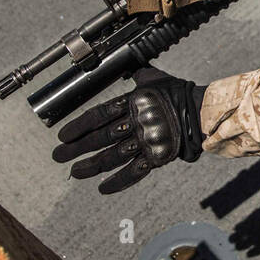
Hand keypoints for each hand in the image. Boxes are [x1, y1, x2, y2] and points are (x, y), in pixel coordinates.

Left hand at [52, 66, 206, 192]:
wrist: (201, 111)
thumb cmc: (178, 91)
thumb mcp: (155, 78)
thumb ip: (140, 77)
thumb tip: (133, 71)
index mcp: (131, 103)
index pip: (97, 116)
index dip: (77, 127)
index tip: (61, 136)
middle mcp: (134, 123)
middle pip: (99, 139)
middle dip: (75, 149)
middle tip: (57, 156)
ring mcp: (144, 141)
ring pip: (111, 157)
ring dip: (90, 166)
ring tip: (74, 172)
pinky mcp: (156, 157)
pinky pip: (133, 172)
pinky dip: (118, 182)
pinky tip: (102, 188)